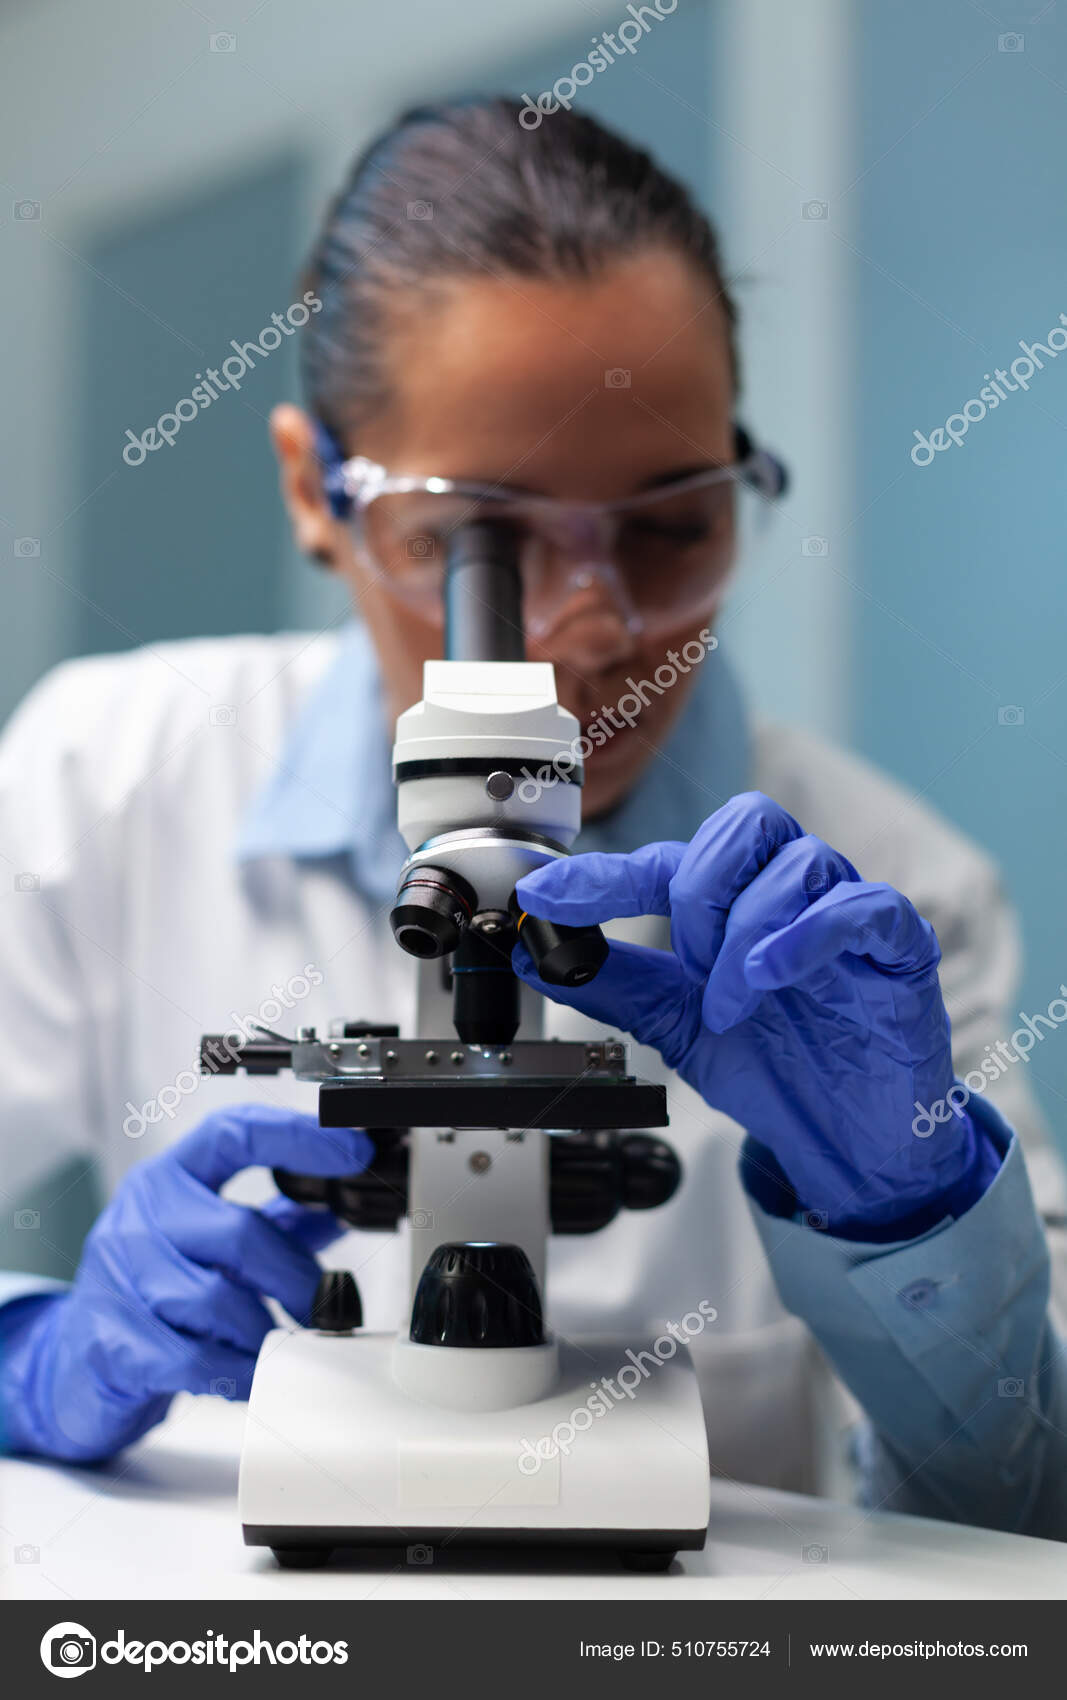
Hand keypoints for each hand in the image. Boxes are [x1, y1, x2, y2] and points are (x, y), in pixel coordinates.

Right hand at [1, 1105, 371, 1461]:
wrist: (75, 1367)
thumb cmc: (152, 1295)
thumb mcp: (209, 1244)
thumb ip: (272, 1222)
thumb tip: (341, 1205)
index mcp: (170, 1179)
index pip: (233, 1134)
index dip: (296, 1138)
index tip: (353, 1153)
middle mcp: (139, 1217)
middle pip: (239, 1232)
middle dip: (296, 1276)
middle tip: (325, 1305)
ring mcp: (118, 1277)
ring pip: (216, 1300)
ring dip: (263, 1330)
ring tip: (277, 1344)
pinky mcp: (111, 1340)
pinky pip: (191, 1358)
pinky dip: (234, 1372)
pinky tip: (246, 1374)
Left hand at [514, 792, 998, 1239]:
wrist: (845, 1143)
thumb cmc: (777, 1069)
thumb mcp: (677, 1025)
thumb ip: (614, 985)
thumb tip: (538, 957)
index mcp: (736, 903)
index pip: (666, 861)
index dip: (600, 875)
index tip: (542, 897)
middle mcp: (791, 892)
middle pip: (743, 824)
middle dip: (701, 890)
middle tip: (690, 964)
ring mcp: (848, 911)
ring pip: (797, 862)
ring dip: (744, 934)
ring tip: (732, 1005)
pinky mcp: (900, 945)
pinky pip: (863, 905)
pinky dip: (807, 934)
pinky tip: (770, 974)